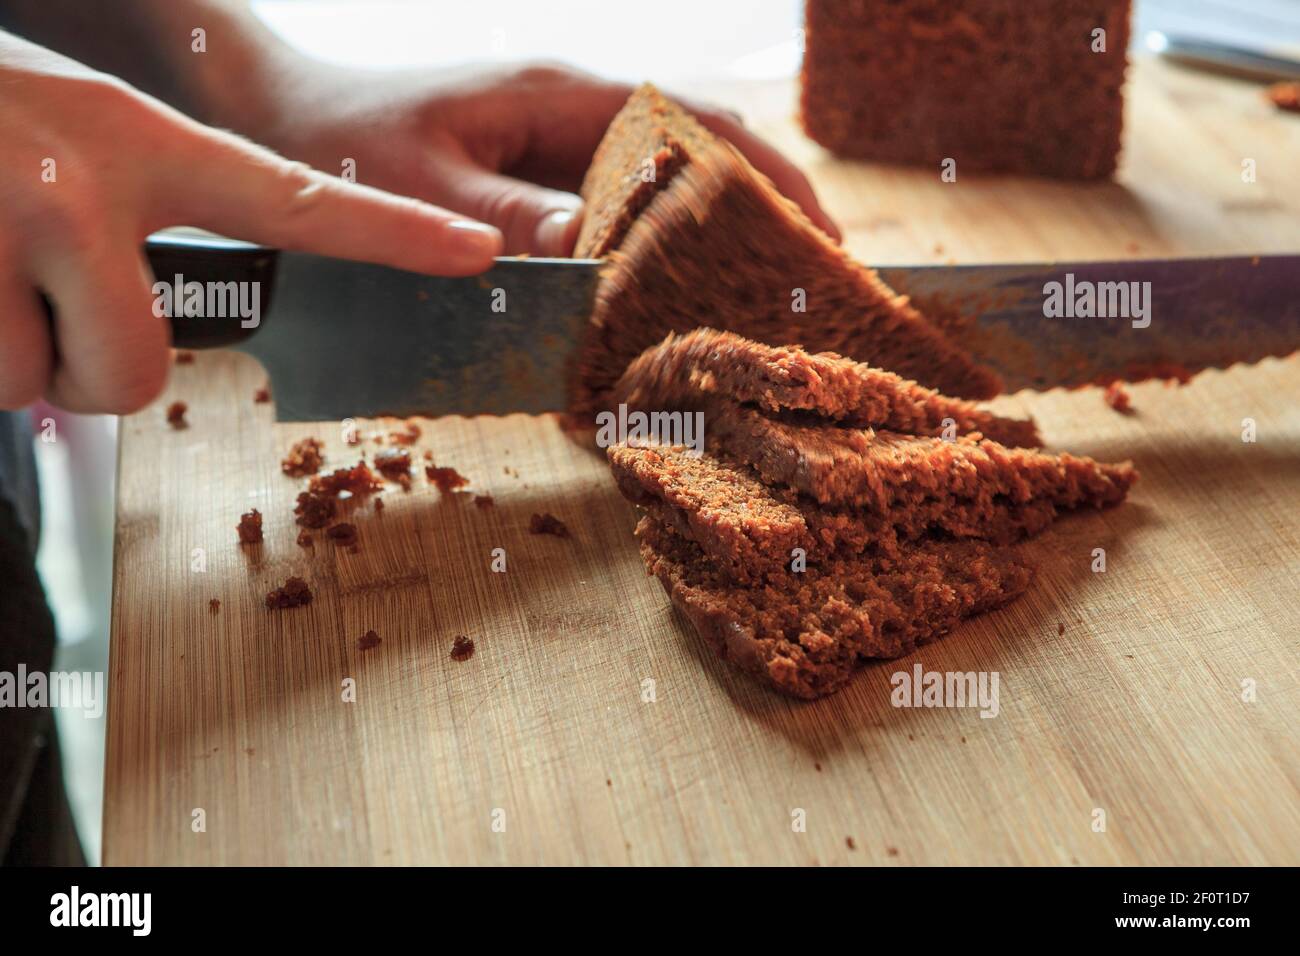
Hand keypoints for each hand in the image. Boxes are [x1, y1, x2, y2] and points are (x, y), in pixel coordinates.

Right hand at [0, 31, 502, 412]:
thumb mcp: (54, 144)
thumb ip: (124, 231)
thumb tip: (134, 360)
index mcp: (133, 142)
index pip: (293, 199)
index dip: (392, 235)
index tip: (479, 253)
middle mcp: (80, 185)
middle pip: (138, 376)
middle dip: (84, 370)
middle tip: (25, 300)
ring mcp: (1, 227)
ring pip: (39, 389)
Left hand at [234, 61, 842, 256]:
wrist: (283, 114)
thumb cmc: (340, 140)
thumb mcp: (415, 186)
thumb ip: (502, 218)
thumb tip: (588, 251)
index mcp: (559, 95)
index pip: (695, 123)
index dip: (767, 174)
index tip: (818, 232)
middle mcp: (572, 111)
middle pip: (701, 148)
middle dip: (764, 205)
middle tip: (812, 278)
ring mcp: (560, 143)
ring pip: (667, 180)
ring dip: (718, 228)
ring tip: (763, 291)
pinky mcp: (541, 176)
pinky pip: (621, 206)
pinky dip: (659, 245)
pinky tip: (675, 289)